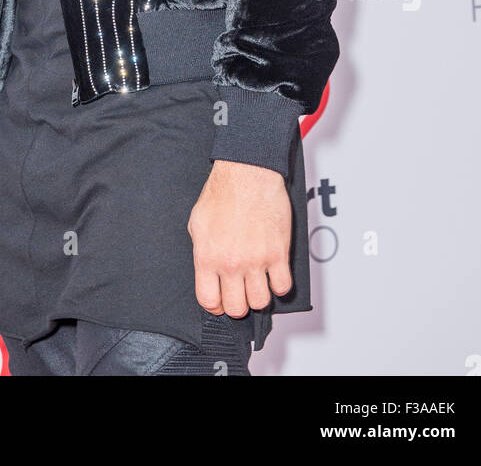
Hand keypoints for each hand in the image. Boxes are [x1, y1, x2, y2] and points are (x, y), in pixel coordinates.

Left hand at [187, 159, 292, 317]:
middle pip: (236, 308)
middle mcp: (232, 262)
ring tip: (256, 283)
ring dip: (258, 296)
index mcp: (208, 256)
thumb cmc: (223, 191)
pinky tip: (273, 274)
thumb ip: (202, 250)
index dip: (214, 305)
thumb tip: (207, 268)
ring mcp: (256, 260)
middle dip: (237, 304)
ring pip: (260, 302)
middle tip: (239, 293)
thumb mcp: (197, 222)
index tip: (220, 301)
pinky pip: (283, 286)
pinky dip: (279, 285)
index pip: (208, 300)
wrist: (247, 172)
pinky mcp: (278, 253)